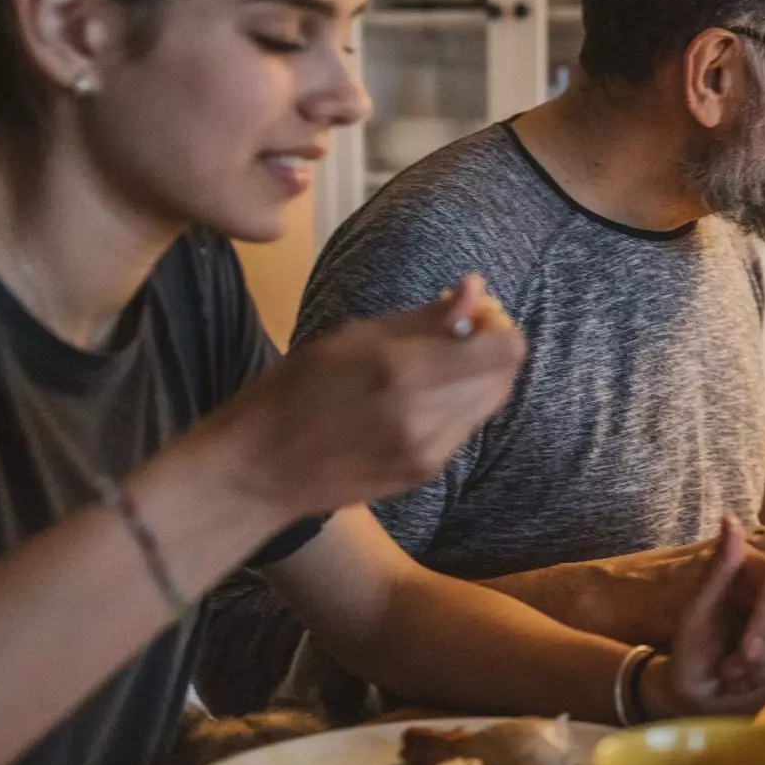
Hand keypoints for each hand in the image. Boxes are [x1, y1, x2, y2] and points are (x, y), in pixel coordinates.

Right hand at [217, 274, 523, 517]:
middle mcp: (426, 415)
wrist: (260, 469)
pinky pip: (465, 429)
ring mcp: (430, 451)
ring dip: (477, 379)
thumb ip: (424, 318)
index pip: (504, 351)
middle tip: (458, 336)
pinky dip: (458, 406)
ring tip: (436, 366)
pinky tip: (422, 398)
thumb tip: (475, 291)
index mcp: (404, 371)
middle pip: (504, 377)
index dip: (498, 327)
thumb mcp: (352, 337)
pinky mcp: (426, 473)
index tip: (473, 316)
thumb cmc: (294, 389)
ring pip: (489, 404)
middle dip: (491, 351)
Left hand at [643, 518, 764, 714]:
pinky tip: (759, 676)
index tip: (747, 652)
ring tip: (737, 675)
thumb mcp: (695, 614)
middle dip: (762, 653)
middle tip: (727, 671)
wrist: (700, 691)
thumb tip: (730, 519)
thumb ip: (717, 570)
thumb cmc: (691, 651)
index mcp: (750, 570)